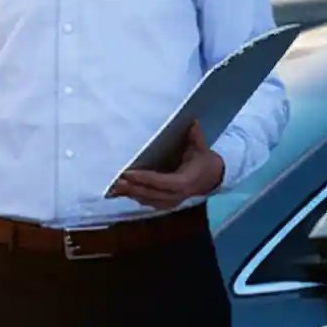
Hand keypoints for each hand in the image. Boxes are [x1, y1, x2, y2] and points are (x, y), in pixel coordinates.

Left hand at [109, 122, 224, 208]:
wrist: (212, 178)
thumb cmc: (204, 160)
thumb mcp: (201, 148)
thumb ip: (196, 136)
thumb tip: (193, 122)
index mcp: (186, 181)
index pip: (164, 183)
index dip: (146, 179)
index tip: (129, 173)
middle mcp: (178, 194)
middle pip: (152, 194)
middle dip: (133, 188)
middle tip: (116, 181)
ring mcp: (172, 201)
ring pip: (149, 200)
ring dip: (131, 194)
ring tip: (114, 187)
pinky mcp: (166, 203)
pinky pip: (149, 203)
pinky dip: (136, 197)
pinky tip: (122, 192)